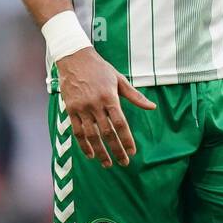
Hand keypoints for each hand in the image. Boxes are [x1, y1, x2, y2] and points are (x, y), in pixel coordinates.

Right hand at [56, 47, 155, 166]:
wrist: (75, 58)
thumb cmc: (100, 69)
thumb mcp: (120, 80)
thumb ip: (135, 96)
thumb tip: (152, 107)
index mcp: (110, 97)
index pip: (120, 123)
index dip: (126, 139)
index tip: (132, 152)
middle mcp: (95, 104)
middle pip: (107, 133)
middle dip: (116, 150)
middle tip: (123, 163)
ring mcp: (82, 108)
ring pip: (91, 135)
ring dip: (100, 152)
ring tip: (107, 164)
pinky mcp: (71, 110)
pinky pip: (77, 131)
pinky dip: (84, 145)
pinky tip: (91, 154)